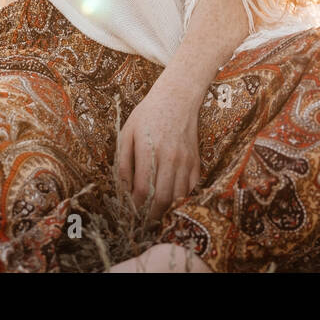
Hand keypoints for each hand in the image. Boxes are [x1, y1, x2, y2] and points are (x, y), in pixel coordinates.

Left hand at [115, 79, 202, 224]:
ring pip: (179, 196)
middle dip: (152, 215)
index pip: (143, 188)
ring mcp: (186, 160)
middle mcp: (170, 158)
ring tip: (157, 215)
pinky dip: (182, 198)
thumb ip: (124, 161)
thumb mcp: (127, 133)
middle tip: (143, 222)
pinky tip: (172, 201)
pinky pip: (192, 188)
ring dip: (167, 210)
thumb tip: (123, 188)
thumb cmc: (148, 114)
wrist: (178, 97)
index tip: (130, 213)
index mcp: (150, 150)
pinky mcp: (196, 161)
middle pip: (163, 198)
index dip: (136, 205)